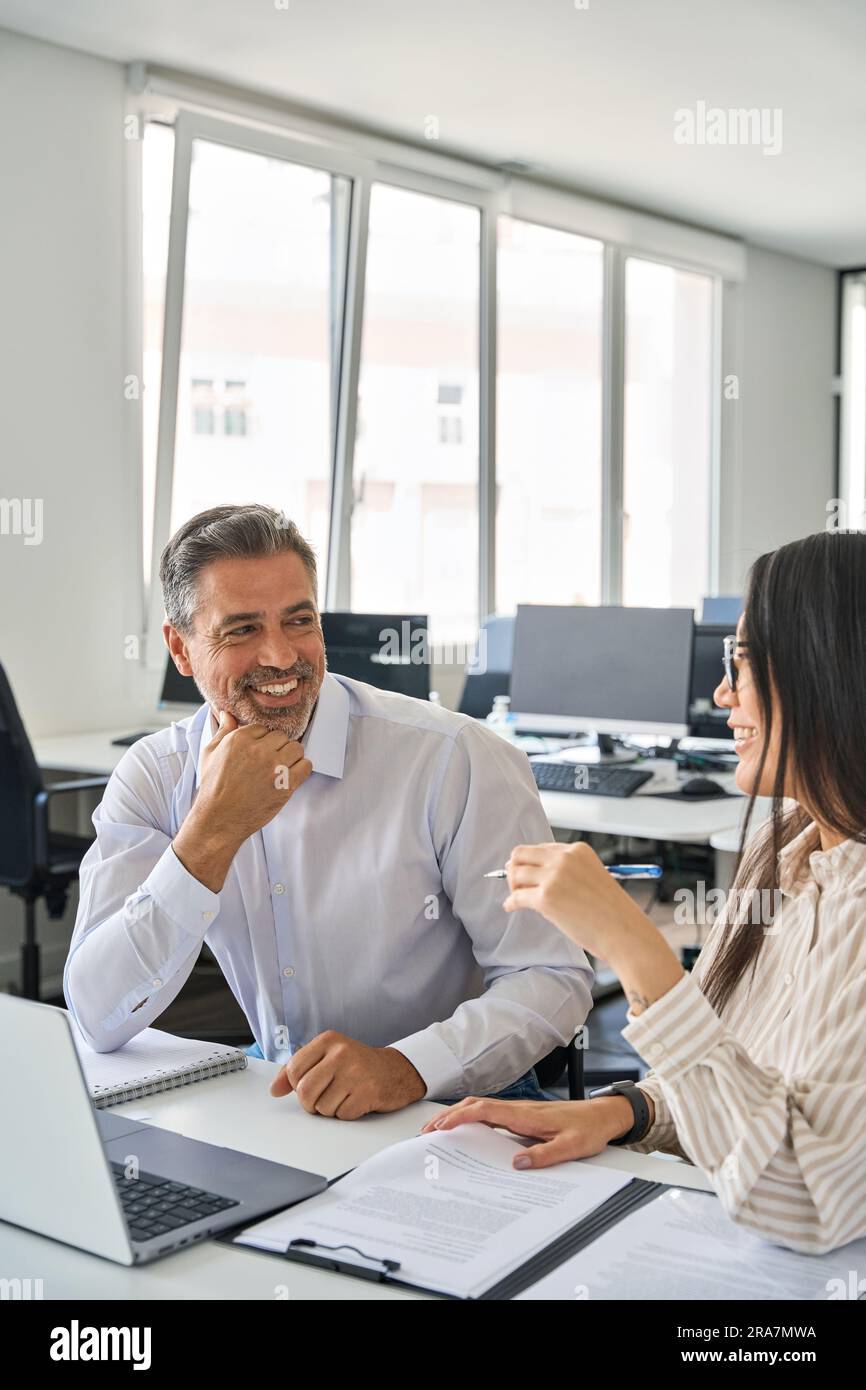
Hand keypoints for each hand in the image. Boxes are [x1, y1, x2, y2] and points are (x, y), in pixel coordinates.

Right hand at [196, 709, 311, 843]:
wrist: (219, 819)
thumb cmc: (213, 788)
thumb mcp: (210, 754)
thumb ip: (223, 731)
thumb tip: (227, 714)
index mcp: (240, 739)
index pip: (264, 728)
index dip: (262, 741)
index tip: (259, 752)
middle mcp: (259, 750)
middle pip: (282, 737)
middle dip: (277, 748)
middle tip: (270, 762)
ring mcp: (274, 767)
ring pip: (297, 748)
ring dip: (291, 757)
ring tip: (281, 768)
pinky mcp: (286, 785)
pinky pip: (306, 766)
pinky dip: (301, 770)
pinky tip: (290, 777)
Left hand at [269, 1031, 426, 1118]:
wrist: (396, 1071)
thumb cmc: (356, 1065)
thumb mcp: (327, 1057)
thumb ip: (298, 1070)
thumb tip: (274, 1089)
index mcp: (328, 1040)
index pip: (294, 1070)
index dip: (297, 1085)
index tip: (309, 1084)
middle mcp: (342, 1053)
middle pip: (305, 1092)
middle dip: (311, 1103)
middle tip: (324, 1097)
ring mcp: (356, 1073)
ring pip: (322, 1107)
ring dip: (330, 1109)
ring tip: (343, 1096)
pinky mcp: (368, 1093)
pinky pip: (341, 1115)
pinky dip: (346, 1114)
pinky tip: (356, 1101)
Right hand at [419, 1095, 636, 1168]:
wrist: (603, 1115)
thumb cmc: (588, 1129)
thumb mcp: (572, 1146)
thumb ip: (545, 1155)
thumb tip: (516, 1163)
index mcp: (525, 1115)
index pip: (485, 1110)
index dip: (460, 1117)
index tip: (441, 1127)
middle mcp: (519, 1109)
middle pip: (476, 1106)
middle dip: (449, 1116)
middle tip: (428, 1132)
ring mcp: (520, 1111)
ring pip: (481, 1108)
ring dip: (458, 1116)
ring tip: (439, 1131)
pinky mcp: (523, 1116)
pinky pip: (491, 1114)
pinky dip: (472, 1119)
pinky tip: (467, 1131)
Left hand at [503, 840, 683, 1013]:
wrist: (623, 932)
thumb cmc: (612, 912)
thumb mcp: (593, 877)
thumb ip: (569, 871)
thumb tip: (537, 876)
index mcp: (577, 851)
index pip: (541, 848)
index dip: (530, 861)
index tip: (524, 871)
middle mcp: (564, 859)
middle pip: (521, 854)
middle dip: (514, 869)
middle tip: (515, 884)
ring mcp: (553, 877)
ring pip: (515, 874)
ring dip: (512, 886)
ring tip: (517, 897)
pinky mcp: (545, 898)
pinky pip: (516, 897)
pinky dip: (511, 903)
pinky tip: (512, 908)